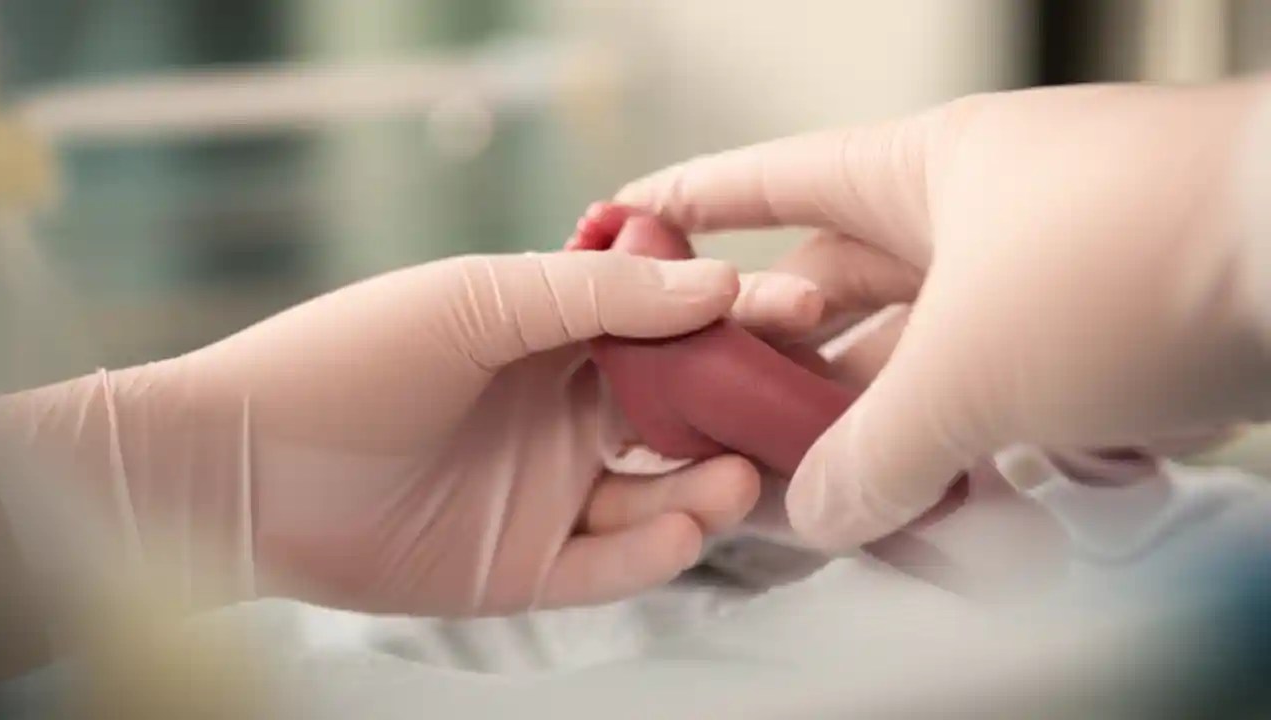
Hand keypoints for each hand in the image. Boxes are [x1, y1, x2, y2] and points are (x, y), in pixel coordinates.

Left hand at [0, 251, 823, 615]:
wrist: (240, 469)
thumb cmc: (348, 360)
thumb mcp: (478, 300)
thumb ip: (597, 294)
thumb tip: (717, 284)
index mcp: (553, 335)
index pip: (668, 324)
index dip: (734, 315)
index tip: (799, 307)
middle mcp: (562, 413)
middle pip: (681, 412)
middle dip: (742, 410)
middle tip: (798, 409)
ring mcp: (549, 491)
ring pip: (661, 494)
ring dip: (709, 486)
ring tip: (735, 476)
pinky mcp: (529, 565)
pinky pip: (614, 561)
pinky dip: (656, 549)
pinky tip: (682, 528)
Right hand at [616, 81, 1270, 550]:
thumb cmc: (1140, 254)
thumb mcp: (968, 370)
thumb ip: (871, 452)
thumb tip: (822, 512)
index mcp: (920, 173)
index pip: (772, 182)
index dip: (692, 202)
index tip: (629, 223)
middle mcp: (976, 213)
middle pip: (843, 289)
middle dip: (790, 360)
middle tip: (741, 426)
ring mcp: (1044, 268)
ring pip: (931, 355)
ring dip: (900, 424)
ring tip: (865, 491)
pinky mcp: (1108, 327)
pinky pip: (1016, 390)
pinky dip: (996, 442)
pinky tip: (998, 489)